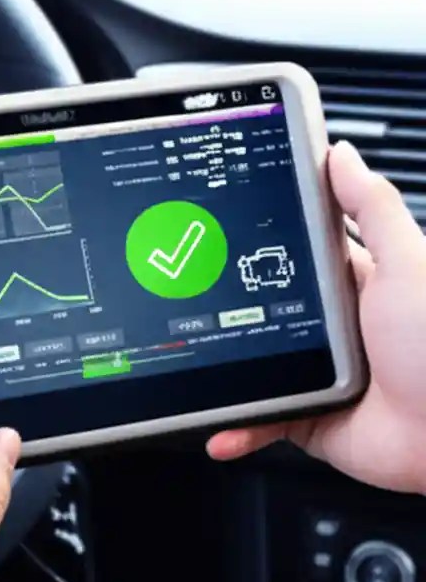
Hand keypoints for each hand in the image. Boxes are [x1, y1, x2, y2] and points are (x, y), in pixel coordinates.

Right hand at [207, 140, 425, 493]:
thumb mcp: (409, 266)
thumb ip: (373, 209)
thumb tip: (340, 154)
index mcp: (353, 285)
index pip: (291, 253)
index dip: (252, 240)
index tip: (208, 227)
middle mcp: (328, 329)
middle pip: (257, 307)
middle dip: (220, 305)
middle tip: (178, 294)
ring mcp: (313, 375)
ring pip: (249, 365)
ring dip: (217, 369)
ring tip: (184, 358)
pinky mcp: (306, 418)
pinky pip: (258, 420)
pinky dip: (234, 427)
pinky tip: (218, 427)